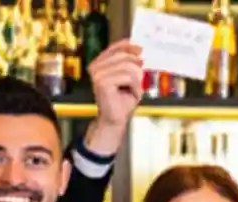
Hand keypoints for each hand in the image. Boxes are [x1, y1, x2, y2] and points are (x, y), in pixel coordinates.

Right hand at [84, 40, 142, 154]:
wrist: (115, 119)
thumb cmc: (122, 100)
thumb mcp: (130, 78)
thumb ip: (131, 64)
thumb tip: (139, 51)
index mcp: (100, 63)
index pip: (115, 47)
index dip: (129, 46)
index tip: (141, 48)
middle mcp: (96, 66)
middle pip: (125, 56)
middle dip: (137, 69)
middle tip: (139, 81)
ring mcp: (97, 73)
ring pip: (128, 67)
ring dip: (137, 82)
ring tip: (134, 91)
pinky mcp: (102, 82)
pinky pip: (128, 77)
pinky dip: (135, 88)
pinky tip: (132, 95)